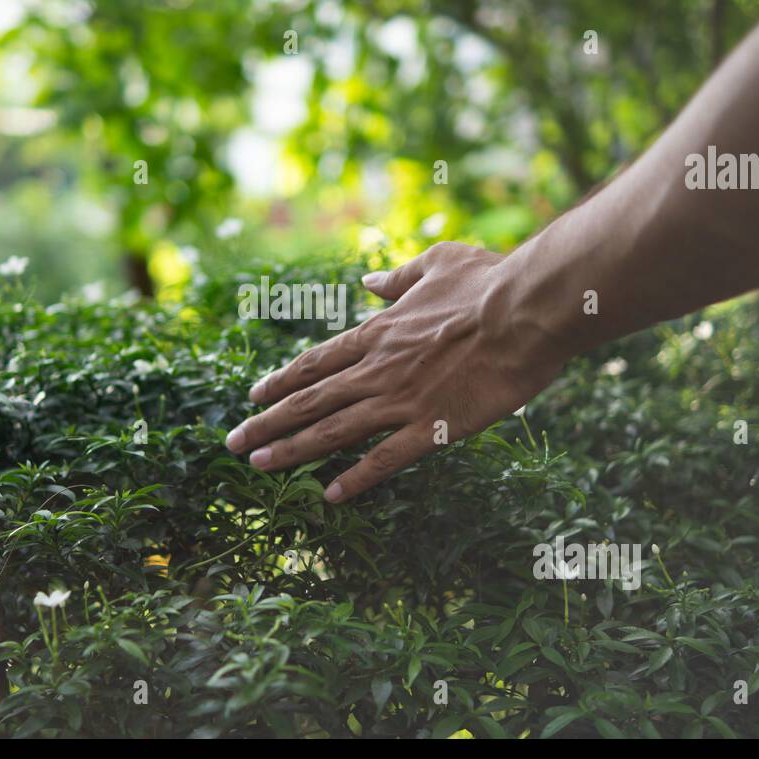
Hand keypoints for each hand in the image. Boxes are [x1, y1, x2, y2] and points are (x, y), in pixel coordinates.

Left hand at [224, 241, 566, 501]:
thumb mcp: (437, 262)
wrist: (525, 310)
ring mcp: (401, 401)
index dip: (280, 381)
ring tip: (258, 466)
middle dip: (267, 422)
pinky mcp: (433, 427)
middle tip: (233, 443)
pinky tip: (330, 496)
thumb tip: (368, 282)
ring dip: (292, 450)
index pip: (316, 362)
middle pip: (310, 400)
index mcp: (378, 333)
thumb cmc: (488, 281)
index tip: (253, 396)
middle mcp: (378, 369)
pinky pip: (385, 459)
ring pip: (333, 430)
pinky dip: (355, 479)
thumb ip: (397, 277)